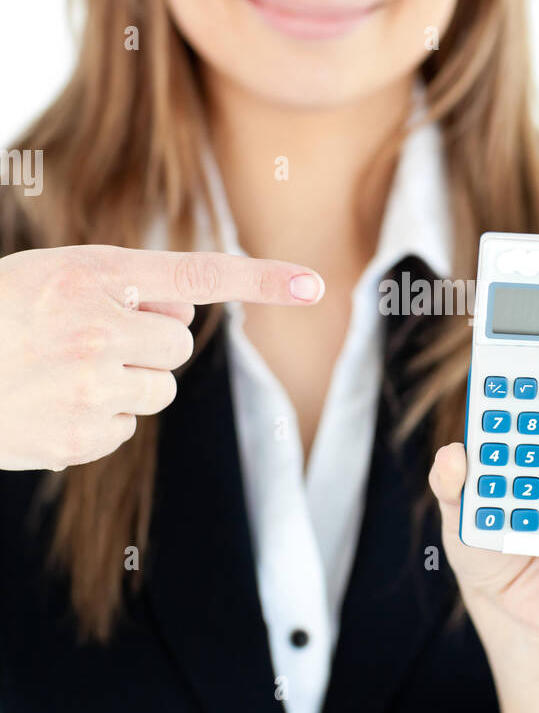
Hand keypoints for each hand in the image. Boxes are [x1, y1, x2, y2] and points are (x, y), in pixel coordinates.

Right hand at [0, 245, 324, 470]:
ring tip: (60, 376)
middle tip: (81, 343)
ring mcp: (87, 386)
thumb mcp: (49, 278)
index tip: (317, 284)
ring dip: (123, 386)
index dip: (263, 279)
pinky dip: (95, 422)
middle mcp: (95, 326)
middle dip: (143, 346)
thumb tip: (182, 317)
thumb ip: (123, 287)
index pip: (197, 274)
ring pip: (156, 392)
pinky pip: (124, 429)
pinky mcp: (77, 438)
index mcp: (91, 274)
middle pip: (176, 346)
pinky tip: (48, 407)